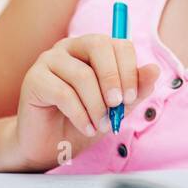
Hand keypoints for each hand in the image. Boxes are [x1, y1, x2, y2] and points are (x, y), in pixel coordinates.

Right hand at [12, 34, 158, 170]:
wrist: (53, 144)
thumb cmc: (87, 119)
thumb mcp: (118, 105)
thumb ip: (137, 88)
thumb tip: (154, 69)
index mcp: (94, 48)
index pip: (118, 43)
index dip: (129, 69)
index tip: (131, 98)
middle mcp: (70, 47)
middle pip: (98, 46)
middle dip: (113, 78)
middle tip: (118, 105)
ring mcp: (49, 60)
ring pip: (82, 74)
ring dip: (97, 105)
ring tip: (101, 125)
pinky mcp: (34, 79)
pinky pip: (63, 93)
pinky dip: (80, 114)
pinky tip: (87, 128)